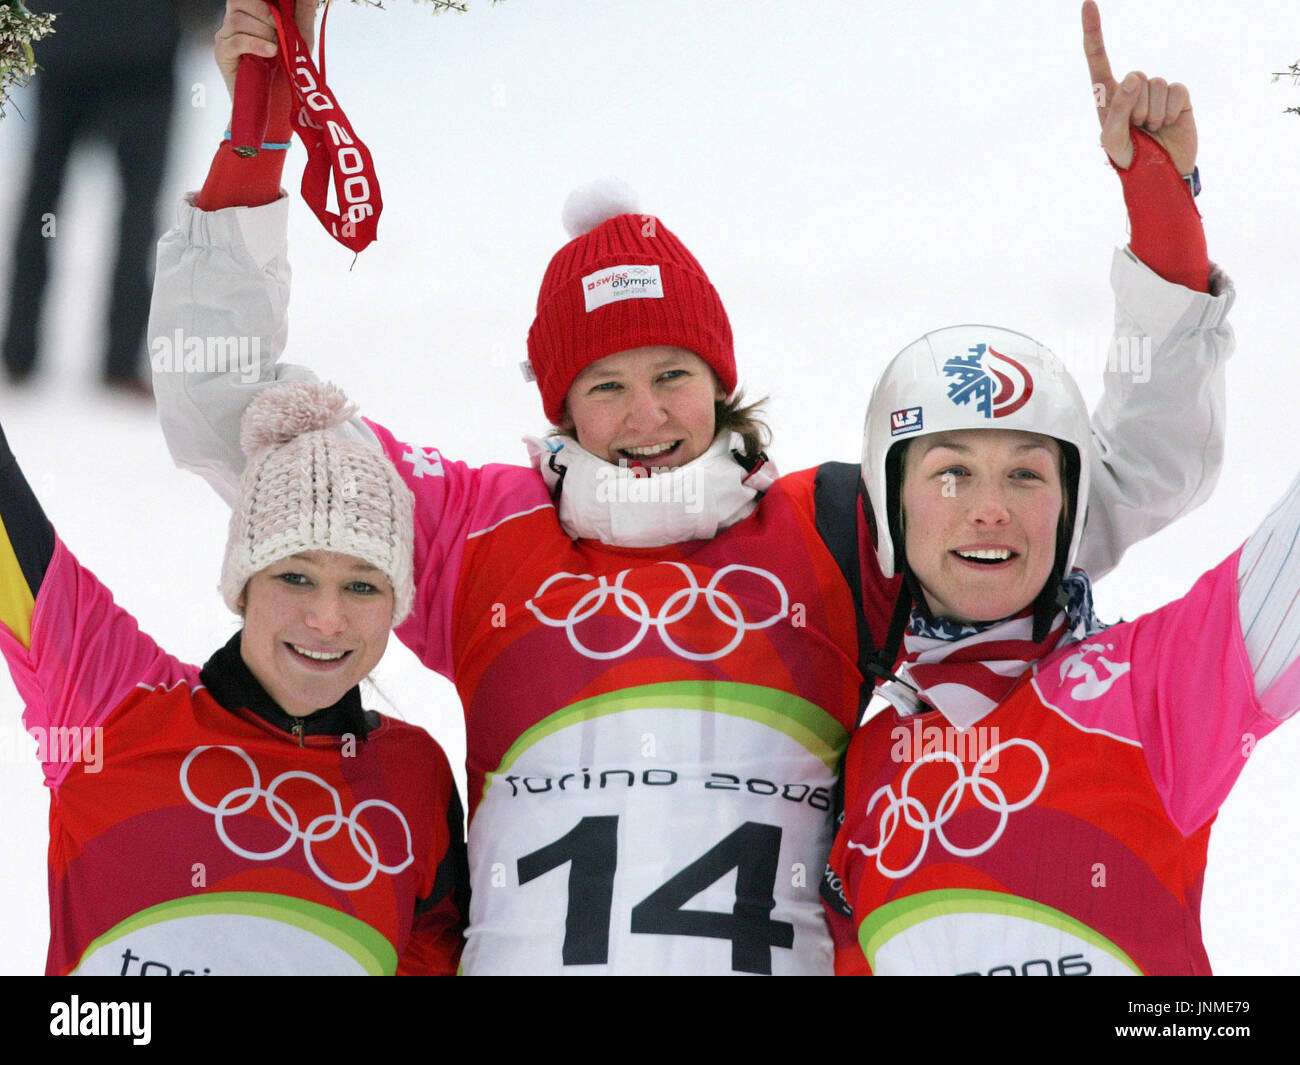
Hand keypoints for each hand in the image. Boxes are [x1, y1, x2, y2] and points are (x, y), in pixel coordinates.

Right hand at [214, 0, 317, 100]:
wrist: (277, 107)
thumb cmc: (288, 73)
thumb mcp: (301, 40)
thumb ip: (302, 13)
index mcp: (251, 14)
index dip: (265, 1)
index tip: (281, 15)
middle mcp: (234, 21)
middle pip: (239, 0)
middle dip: (264, 12)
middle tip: (280, 31)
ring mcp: (225, 36)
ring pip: (237, 19)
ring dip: (262, 32)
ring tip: (276, 50)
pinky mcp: (222, 54)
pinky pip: (235, 41)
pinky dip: (255, 44)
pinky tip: (270, 52)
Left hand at [1082, 0, 1195, 172]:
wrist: (1160, 176)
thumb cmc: (1130, 160)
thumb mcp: (1112, 141)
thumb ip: (1117, 110)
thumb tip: (1132, 78)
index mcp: (1108, 97)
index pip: (1098, 60)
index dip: (1094, 33)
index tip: (1087, 4)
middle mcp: (1131, 89)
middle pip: (1135, 76)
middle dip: (1137, 107)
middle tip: (1138, 129)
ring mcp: (1156, 91)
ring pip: (1156, 84)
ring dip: (1154, 112)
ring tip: (1152, 130)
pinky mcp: (1178, 96)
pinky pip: (1176, 90)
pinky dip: (1171, 110)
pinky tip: (1168, 124)